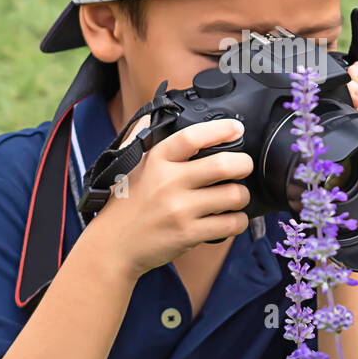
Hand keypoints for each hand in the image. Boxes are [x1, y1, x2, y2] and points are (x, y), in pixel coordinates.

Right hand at [86, 116, 252, 279]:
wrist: (113, 245)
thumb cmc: (125, 203)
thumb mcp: (130, 165)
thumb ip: (142, 137)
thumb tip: (151, 113)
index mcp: (157, 160)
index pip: (193, 137)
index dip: (220, 130)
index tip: (237, 128)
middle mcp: (169, 182)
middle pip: (224, 165)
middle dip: (244, 164)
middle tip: (243, 166)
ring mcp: (180, 209)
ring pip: (234, 195)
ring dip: (242, 195)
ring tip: (236, 196)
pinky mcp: (189, 234)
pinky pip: (231, 224)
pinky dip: (239, 221)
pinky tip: (231, 218)